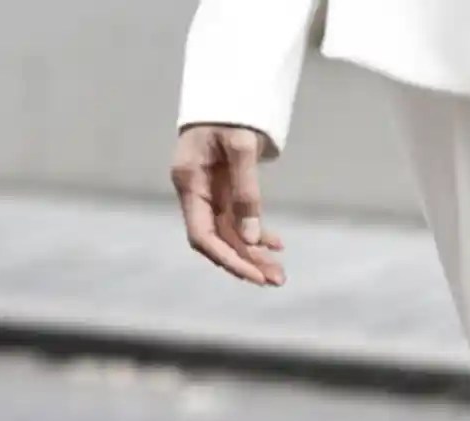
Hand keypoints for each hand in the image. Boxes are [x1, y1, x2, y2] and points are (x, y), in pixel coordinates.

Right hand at [169, 125, 285, 285]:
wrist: (230, 90)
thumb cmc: (232, 113)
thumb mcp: (242, 147)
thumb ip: (246, 191)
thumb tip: (251, 237)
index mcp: (189, 181)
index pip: (202, 234)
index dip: (227, 258)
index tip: (254, 276)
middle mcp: (195, 191)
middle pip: (217, 239)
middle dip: (245, 262)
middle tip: (277, 280)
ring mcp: (208, 191)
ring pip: (229, 233)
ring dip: (254, 253)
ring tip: (280, 273)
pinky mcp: (222, 188)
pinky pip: (237, 219)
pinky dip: (256, 233)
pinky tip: (277, 245)